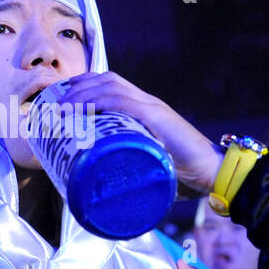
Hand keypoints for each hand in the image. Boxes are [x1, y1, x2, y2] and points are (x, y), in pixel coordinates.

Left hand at [57, 72, 222, 193]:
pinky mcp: (157, 117)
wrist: (213, 173)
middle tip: (55, 102)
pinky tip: (78, 108)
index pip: (112, 85)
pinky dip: (97, 101)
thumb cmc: (184, 174)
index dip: (84, 87)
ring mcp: (153, 107)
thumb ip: (132, 168)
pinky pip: (122, 100)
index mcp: (147, 109)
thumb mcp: (150, 165)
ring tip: (61, 107)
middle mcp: (149, 102)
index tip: (62, 98)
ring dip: (81, 93)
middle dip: (77, 86)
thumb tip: (107, 189)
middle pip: (107, 79)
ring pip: (111, 86)